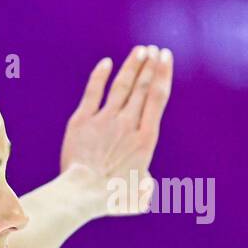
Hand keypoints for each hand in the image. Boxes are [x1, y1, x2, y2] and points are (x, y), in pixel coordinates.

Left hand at [59, 44, 172, 215]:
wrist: (82, 193)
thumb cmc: (111, 198)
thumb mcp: (139, 195)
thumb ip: (146, 184)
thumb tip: (146, 184)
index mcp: (146, 138)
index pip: (158, 98)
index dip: (163, 74)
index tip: (166, 58)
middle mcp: (128, 124)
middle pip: (142, 87)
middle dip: (150, 65)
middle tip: (154, 49)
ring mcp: (105, 120)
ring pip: (122, 86)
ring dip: (132, 65)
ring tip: (140, 50)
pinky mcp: (82, 121)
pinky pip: (93, 93)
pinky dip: (99, 76)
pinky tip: (106, 63)